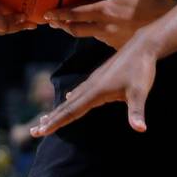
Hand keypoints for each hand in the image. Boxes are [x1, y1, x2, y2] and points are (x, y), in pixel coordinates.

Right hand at [30, 31, 158, 136]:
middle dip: (51, 119)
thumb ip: (136, 112)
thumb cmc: (142, 69)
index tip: (41, 131)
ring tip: (45, 119)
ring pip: (72, 98)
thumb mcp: (140, 92)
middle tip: (34, 131)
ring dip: (58, 110)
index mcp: (96, 91)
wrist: (143, 45)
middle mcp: (91, 86)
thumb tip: (141, 129)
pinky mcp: (100, 76)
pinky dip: (71, 98)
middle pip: (67, 106)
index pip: (72, 111)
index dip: (57, 122)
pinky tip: (68, 98)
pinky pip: (80, 90)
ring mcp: (94, 80)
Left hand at [42, 0, 174, 49]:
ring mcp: (110, 38)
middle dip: (62, 26)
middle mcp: (104, 27)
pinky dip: (96, 33)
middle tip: (53, 22)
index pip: (74, 14)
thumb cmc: (149, 0)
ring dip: (78, 29)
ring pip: (88, 34)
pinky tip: (99, 27)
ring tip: (73, 23)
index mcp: (105, 10)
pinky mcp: (117, 46)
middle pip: (75, 30)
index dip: (58, 15)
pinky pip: (102, 39)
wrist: (167, 23)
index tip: (46, 15)